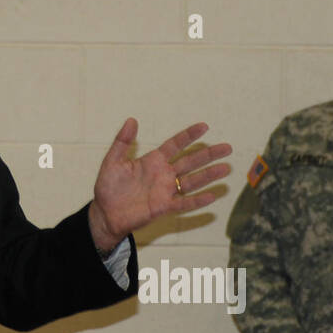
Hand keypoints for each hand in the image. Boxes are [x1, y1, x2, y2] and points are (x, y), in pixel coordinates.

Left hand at [88, 119, 231, 251]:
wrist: (105, 213)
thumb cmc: (108, 187)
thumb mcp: (112, 161)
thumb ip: (122, 141)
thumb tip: (131, 120)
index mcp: (153, 161)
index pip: (175, 145)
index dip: (189, 136)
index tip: (204, 126)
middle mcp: (163, 174)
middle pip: (190, 161)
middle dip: (208, 154)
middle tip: (227, 147)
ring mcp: (165, 191)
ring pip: (192, 181)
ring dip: (209, 175)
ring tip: (226, 168)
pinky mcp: (163, 207)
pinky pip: (184, 203)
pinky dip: (198, 200)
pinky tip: (213, 195)